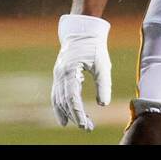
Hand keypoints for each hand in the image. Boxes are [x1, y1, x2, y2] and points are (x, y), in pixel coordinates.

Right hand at [51, 14, 112, 130]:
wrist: (82, 31)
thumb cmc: (94, 47)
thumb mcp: (102, 65)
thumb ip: (103, 84)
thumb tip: (103, 104)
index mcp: (69, 71)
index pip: (72, 98)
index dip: (78, 113)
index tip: (85, 124)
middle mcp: (60, 75)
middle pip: (64, 101)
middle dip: (75, 116)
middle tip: (88, 128)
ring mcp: (57, 75)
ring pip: (58, 100)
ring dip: (68, 113)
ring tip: (80, 125)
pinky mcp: (59, 76)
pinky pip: (57, 95)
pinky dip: (60, 107)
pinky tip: (66, 118)